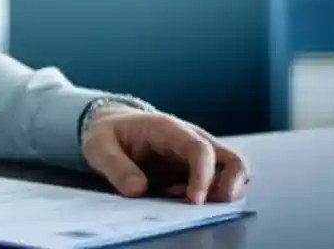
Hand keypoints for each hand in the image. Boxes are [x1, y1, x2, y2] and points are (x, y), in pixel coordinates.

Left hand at [81, 107, 250, 203]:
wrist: (111, 128)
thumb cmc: (107, 134)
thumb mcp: (99, 146)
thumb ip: (115, 166)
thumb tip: (138, 190)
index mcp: (169, 129)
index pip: (200, 149)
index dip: (203, 176)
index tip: (193, 201)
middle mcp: (192, 140)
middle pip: (234, 161)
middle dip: (230, 187)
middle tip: (200, 206)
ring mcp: (198, 157)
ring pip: (233, 174)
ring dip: (218, 194)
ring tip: (182, 202)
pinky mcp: (196, 171)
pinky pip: (217, 185)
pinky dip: (207, 197)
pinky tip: (177, 200)